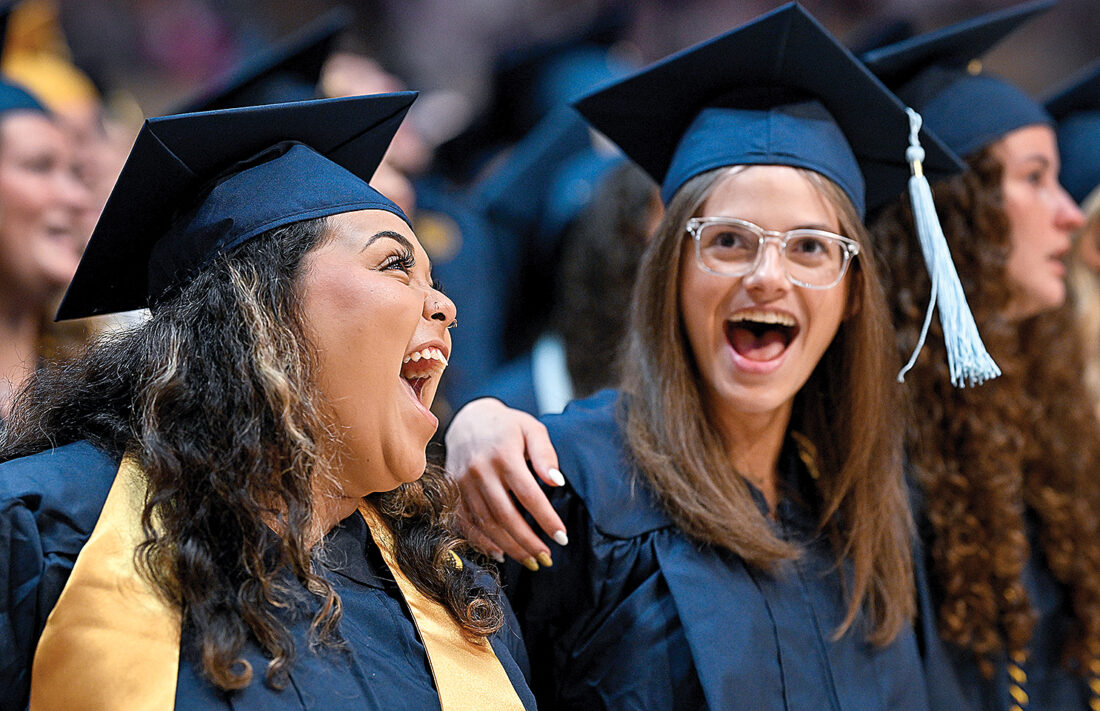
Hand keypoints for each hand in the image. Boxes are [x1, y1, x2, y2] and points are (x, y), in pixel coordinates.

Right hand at [445, 398, 567, 569]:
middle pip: (505, 516)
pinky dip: (481, 542)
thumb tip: (557, 482)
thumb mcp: (532, 429)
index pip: (529, 495)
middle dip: (528, 542)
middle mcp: (480, 471)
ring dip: (509, 547)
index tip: (562, 537)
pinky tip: (500, 554)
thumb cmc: (508, 426)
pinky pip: (465, 523)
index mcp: (503, 455)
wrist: (468, 419)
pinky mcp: (453, 492)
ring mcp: (463, 483)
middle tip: (546, 558)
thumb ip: (545, 454)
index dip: (546, 519)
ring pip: (486, 524)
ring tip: (529, 560)